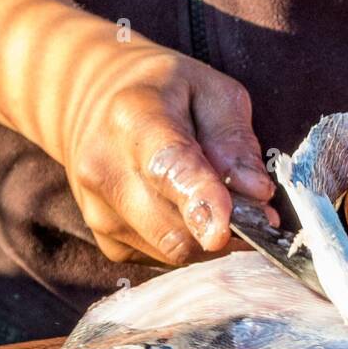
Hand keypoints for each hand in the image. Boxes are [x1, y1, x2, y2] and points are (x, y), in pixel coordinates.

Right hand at [59, 29, 276, 265]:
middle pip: (172, 226)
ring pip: (171, 251)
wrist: (90, 99)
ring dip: (208, 238)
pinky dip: (187, 242)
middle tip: (256, 209)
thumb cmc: (162, 90)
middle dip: (225, 227)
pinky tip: (185, 208)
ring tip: (219, 201)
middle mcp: (104, 167)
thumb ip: (235, 140)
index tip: (223, 229)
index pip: (167, 166)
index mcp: (134, 116)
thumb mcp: (211, 90)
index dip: (199, 201)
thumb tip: (257, 194)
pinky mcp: (103, 239)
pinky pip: (161, 258)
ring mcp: (97, 209)